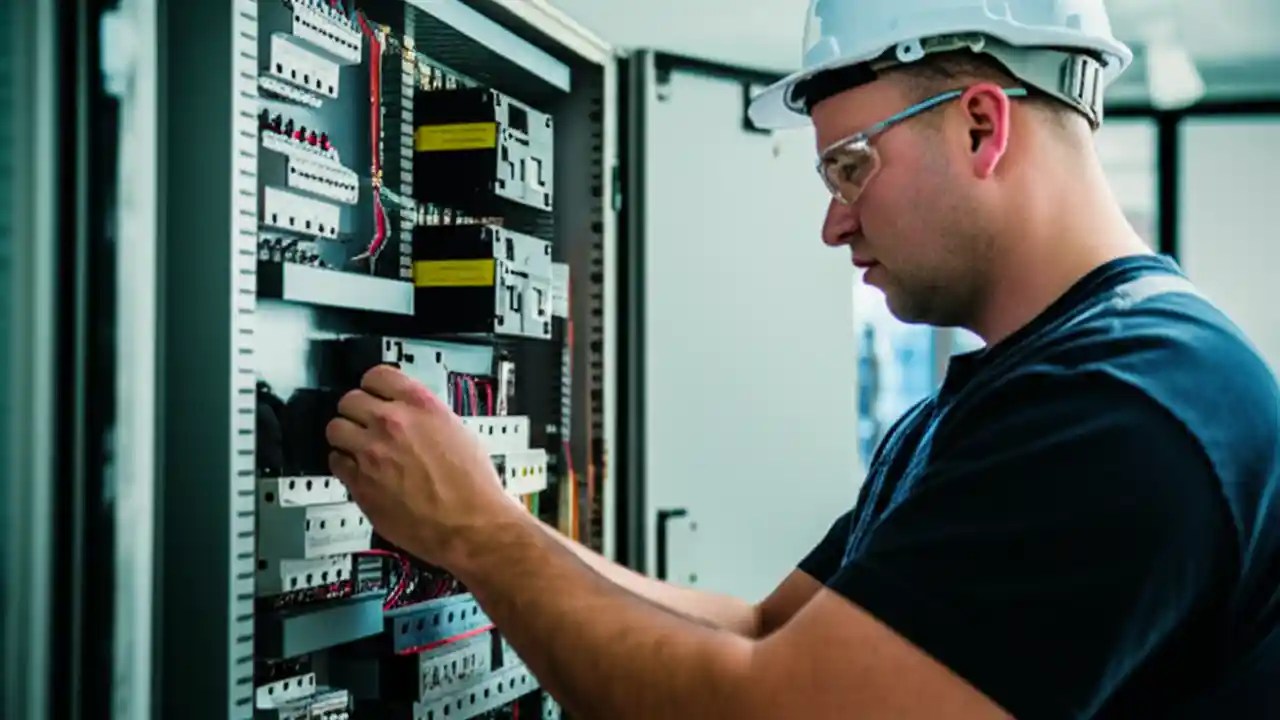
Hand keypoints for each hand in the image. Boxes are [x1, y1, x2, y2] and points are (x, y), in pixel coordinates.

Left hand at [325, 365, 519, 569]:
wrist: (471, 525)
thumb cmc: (473, 487)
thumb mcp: (459, 433)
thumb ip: (426, 418)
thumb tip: (410, 416)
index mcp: (421, 406)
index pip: (378, 375)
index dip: (374, 386)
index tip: (374, 392)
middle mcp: (392, 424)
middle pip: (350, 400)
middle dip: (357, 410)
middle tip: (364, 422)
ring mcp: (372, 453)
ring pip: (335, 429)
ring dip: (346, 436)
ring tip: (358, 446)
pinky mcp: (360, 483)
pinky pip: (336, 462)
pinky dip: (345, 465)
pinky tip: (360, 470)